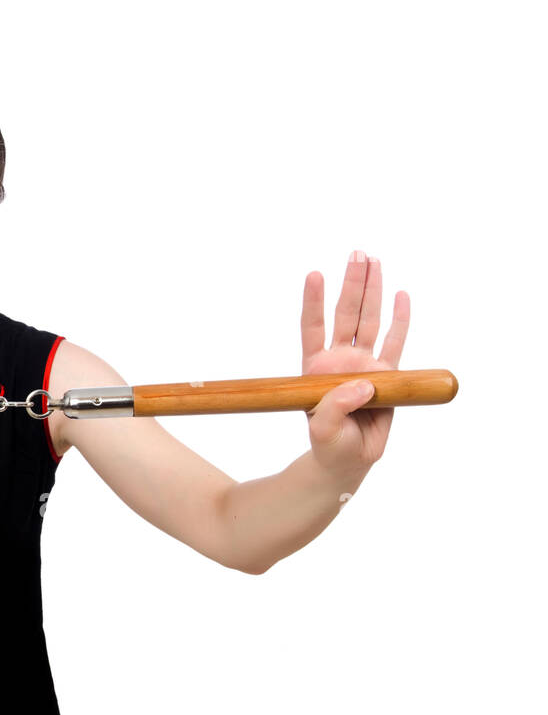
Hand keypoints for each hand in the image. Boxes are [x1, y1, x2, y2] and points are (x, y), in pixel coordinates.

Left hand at [301, 249, 410, 475]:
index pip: (313, 327)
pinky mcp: (388, 375)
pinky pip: (396, 342)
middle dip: (352, 284)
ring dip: (373, 291)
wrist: (349, 460)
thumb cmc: (329, 444)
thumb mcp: (323, 429)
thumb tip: (362, 384)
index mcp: (316, 368)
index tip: (314, 274)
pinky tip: (402, 295)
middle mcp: (340, 360)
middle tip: (357, 254)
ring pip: (370, 321)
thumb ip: (335, 407)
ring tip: (374, 261)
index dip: (314, 301)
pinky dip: (400, 319)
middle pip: (347, 315)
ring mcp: (365, 364)